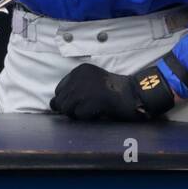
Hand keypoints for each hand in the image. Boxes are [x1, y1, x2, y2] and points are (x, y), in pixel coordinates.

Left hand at [49, 62, 173, 120]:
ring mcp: (86, 88)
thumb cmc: (113, 91)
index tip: (81, 103)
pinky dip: (87, 117)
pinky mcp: (93, 99)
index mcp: (80, 70)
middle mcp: (80, 76)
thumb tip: (52, 105)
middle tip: (88, 109)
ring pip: (67, 109)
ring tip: (93, 110)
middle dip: (71, 109)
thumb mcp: (91, 82)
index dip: (67, 100)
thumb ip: (74, 90)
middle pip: (61, 100)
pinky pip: (79, 115)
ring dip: (78, 114)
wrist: (134, 93)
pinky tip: (99, 111)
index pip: (59, 89)